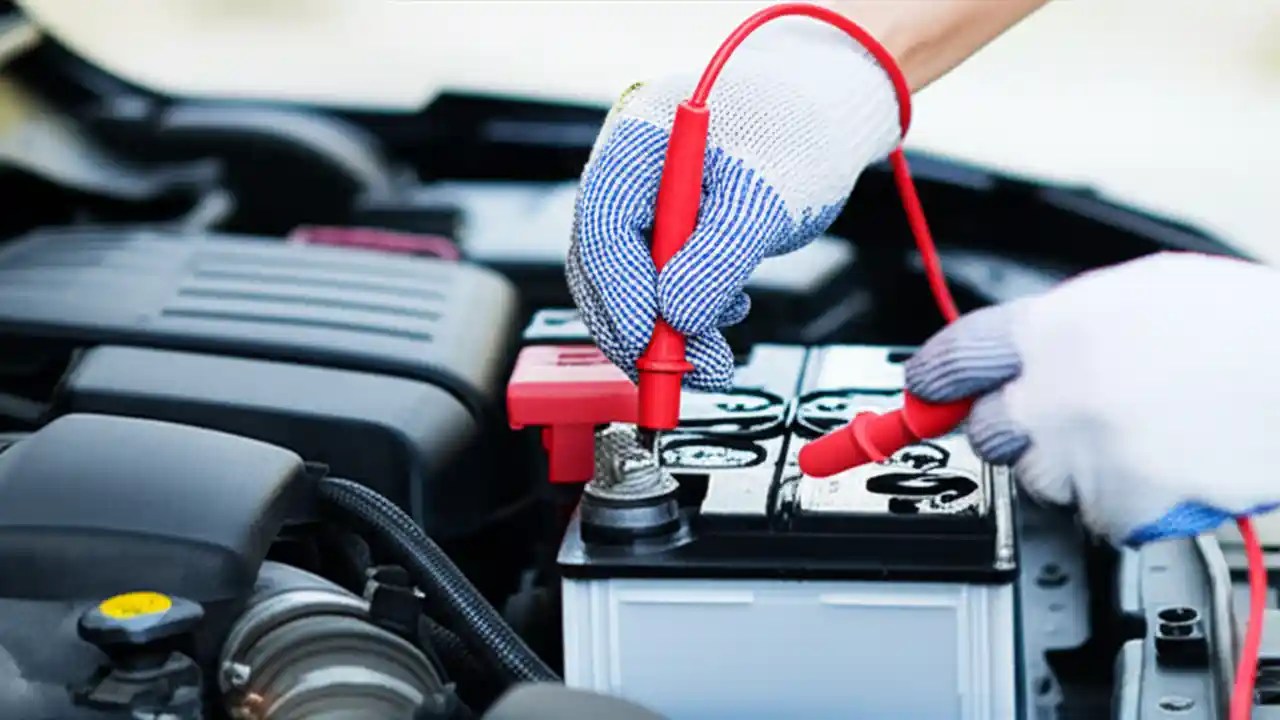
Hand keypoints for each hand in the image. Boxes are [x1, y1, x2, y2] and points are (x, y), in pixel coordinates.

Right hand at [566, 18, 900, 389]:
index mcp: (637, 145)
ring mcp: (645, 201)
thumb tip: (676, 318)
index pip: (602, 231)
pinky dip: (683, 311)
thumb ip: (718, 259)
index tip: (653, 347)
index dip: (621, 297)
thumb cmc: (802, 131)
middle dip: (640, 328)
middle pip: (603, 265)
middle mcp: (628, 174)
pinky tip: (722, 312)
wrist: (830, 110)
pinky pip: (656, 278)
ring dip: (666, 330)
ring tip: (715, 356)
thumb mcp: (767, 200)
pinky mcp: (668, 225)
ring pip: (629, 280)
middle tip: (682, 376)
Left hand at [905, 252, 1279, 545]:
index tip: (925, 394)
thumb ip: (1059, 323)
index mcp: (1052, 329)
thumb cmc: (1241, 325)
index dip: (933, 380)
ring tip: (1141, 428)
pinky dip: (1125, 498)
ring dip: (1075, 463)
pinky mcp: (1119, 506)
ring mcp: (1085, 454)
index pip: (953, 359)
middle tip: (1063, 413)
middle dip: (1013, 426)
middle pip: (986, 430)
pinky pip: (1096, 513)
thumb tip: (1012, 350)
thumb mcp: (1136, 291)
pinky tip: (1166, 461)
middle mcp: (1055, 392)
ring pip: (1041, 476)